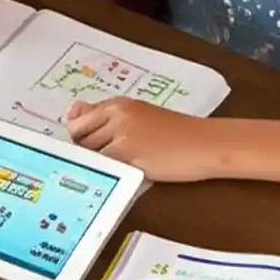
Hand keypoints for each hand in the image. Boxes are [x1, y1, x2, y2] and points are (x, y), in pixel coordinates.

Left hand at [66, 98, 216, 182]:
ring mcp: (121, 133)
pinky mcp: (128, 153)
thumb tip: (74, 112)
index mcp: (119, 104)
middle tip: (112, 160)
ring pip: (90, 153)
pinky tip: (123, 175)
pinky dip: (108, 172)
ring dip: (99, 163)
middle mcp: (116, 114)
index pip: (79, 119)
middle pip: (80, 137)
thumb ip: (109, 118)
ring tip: (124, 167)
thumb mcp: (141, 118)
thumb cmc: (177, 134)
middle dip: (87, 151)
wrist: (205, 143)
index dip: (80, 136)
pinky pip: (105, 165)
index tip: (89, 146)